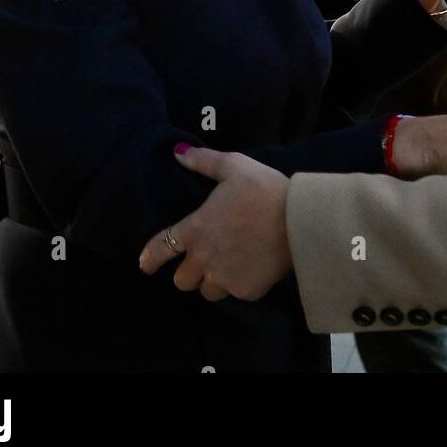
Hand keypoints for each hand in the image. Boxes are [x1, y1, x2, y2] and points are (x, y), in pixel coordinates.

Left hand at [139, 147, 290, 301]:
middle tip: (206, 260)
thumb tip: (178, 153)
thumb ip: (205, 161)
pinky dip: (240, 284)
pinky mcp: (246, 290)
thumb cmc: (265, 190)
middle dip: (190, 272)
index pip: (161, 248)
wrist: (301, 219)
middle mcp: (204, 258)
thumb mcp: (235, 166)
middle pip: (181, 280)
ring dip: (213, 281)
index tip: (145, 265)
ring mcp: (225, 277)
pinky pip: (236, 293)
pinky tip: (254, 269)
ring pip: (207, 291)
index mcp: (196, 229)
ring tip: (229, 267)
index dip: (149, 259)